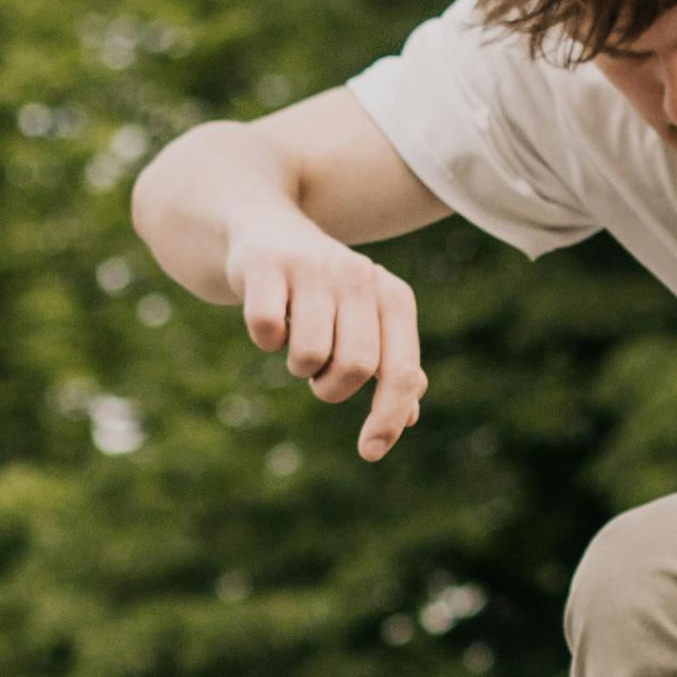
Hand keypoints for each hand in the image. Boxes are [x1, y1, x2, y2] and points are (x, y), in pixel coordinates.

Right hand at [230, 213, 425, 460]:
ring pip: (310, 355)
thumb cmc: (323, 289)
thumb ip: (392, 364)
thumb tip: (410, 417)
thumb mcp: (366, 320)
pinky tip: (269, 319)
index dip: (388, 418)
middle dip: (332, 389)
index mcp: (393, 296)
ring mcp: (312, 267)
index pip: (403, 372)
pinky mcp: (266, 264)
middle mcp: (359, 276)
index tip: (370, 451)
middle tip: (319, 374)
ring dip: (298, 366)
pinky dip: (265, 340)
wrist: (266, 225)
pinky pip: (267, 331)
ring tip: (297, 341)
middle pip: (357, 369)